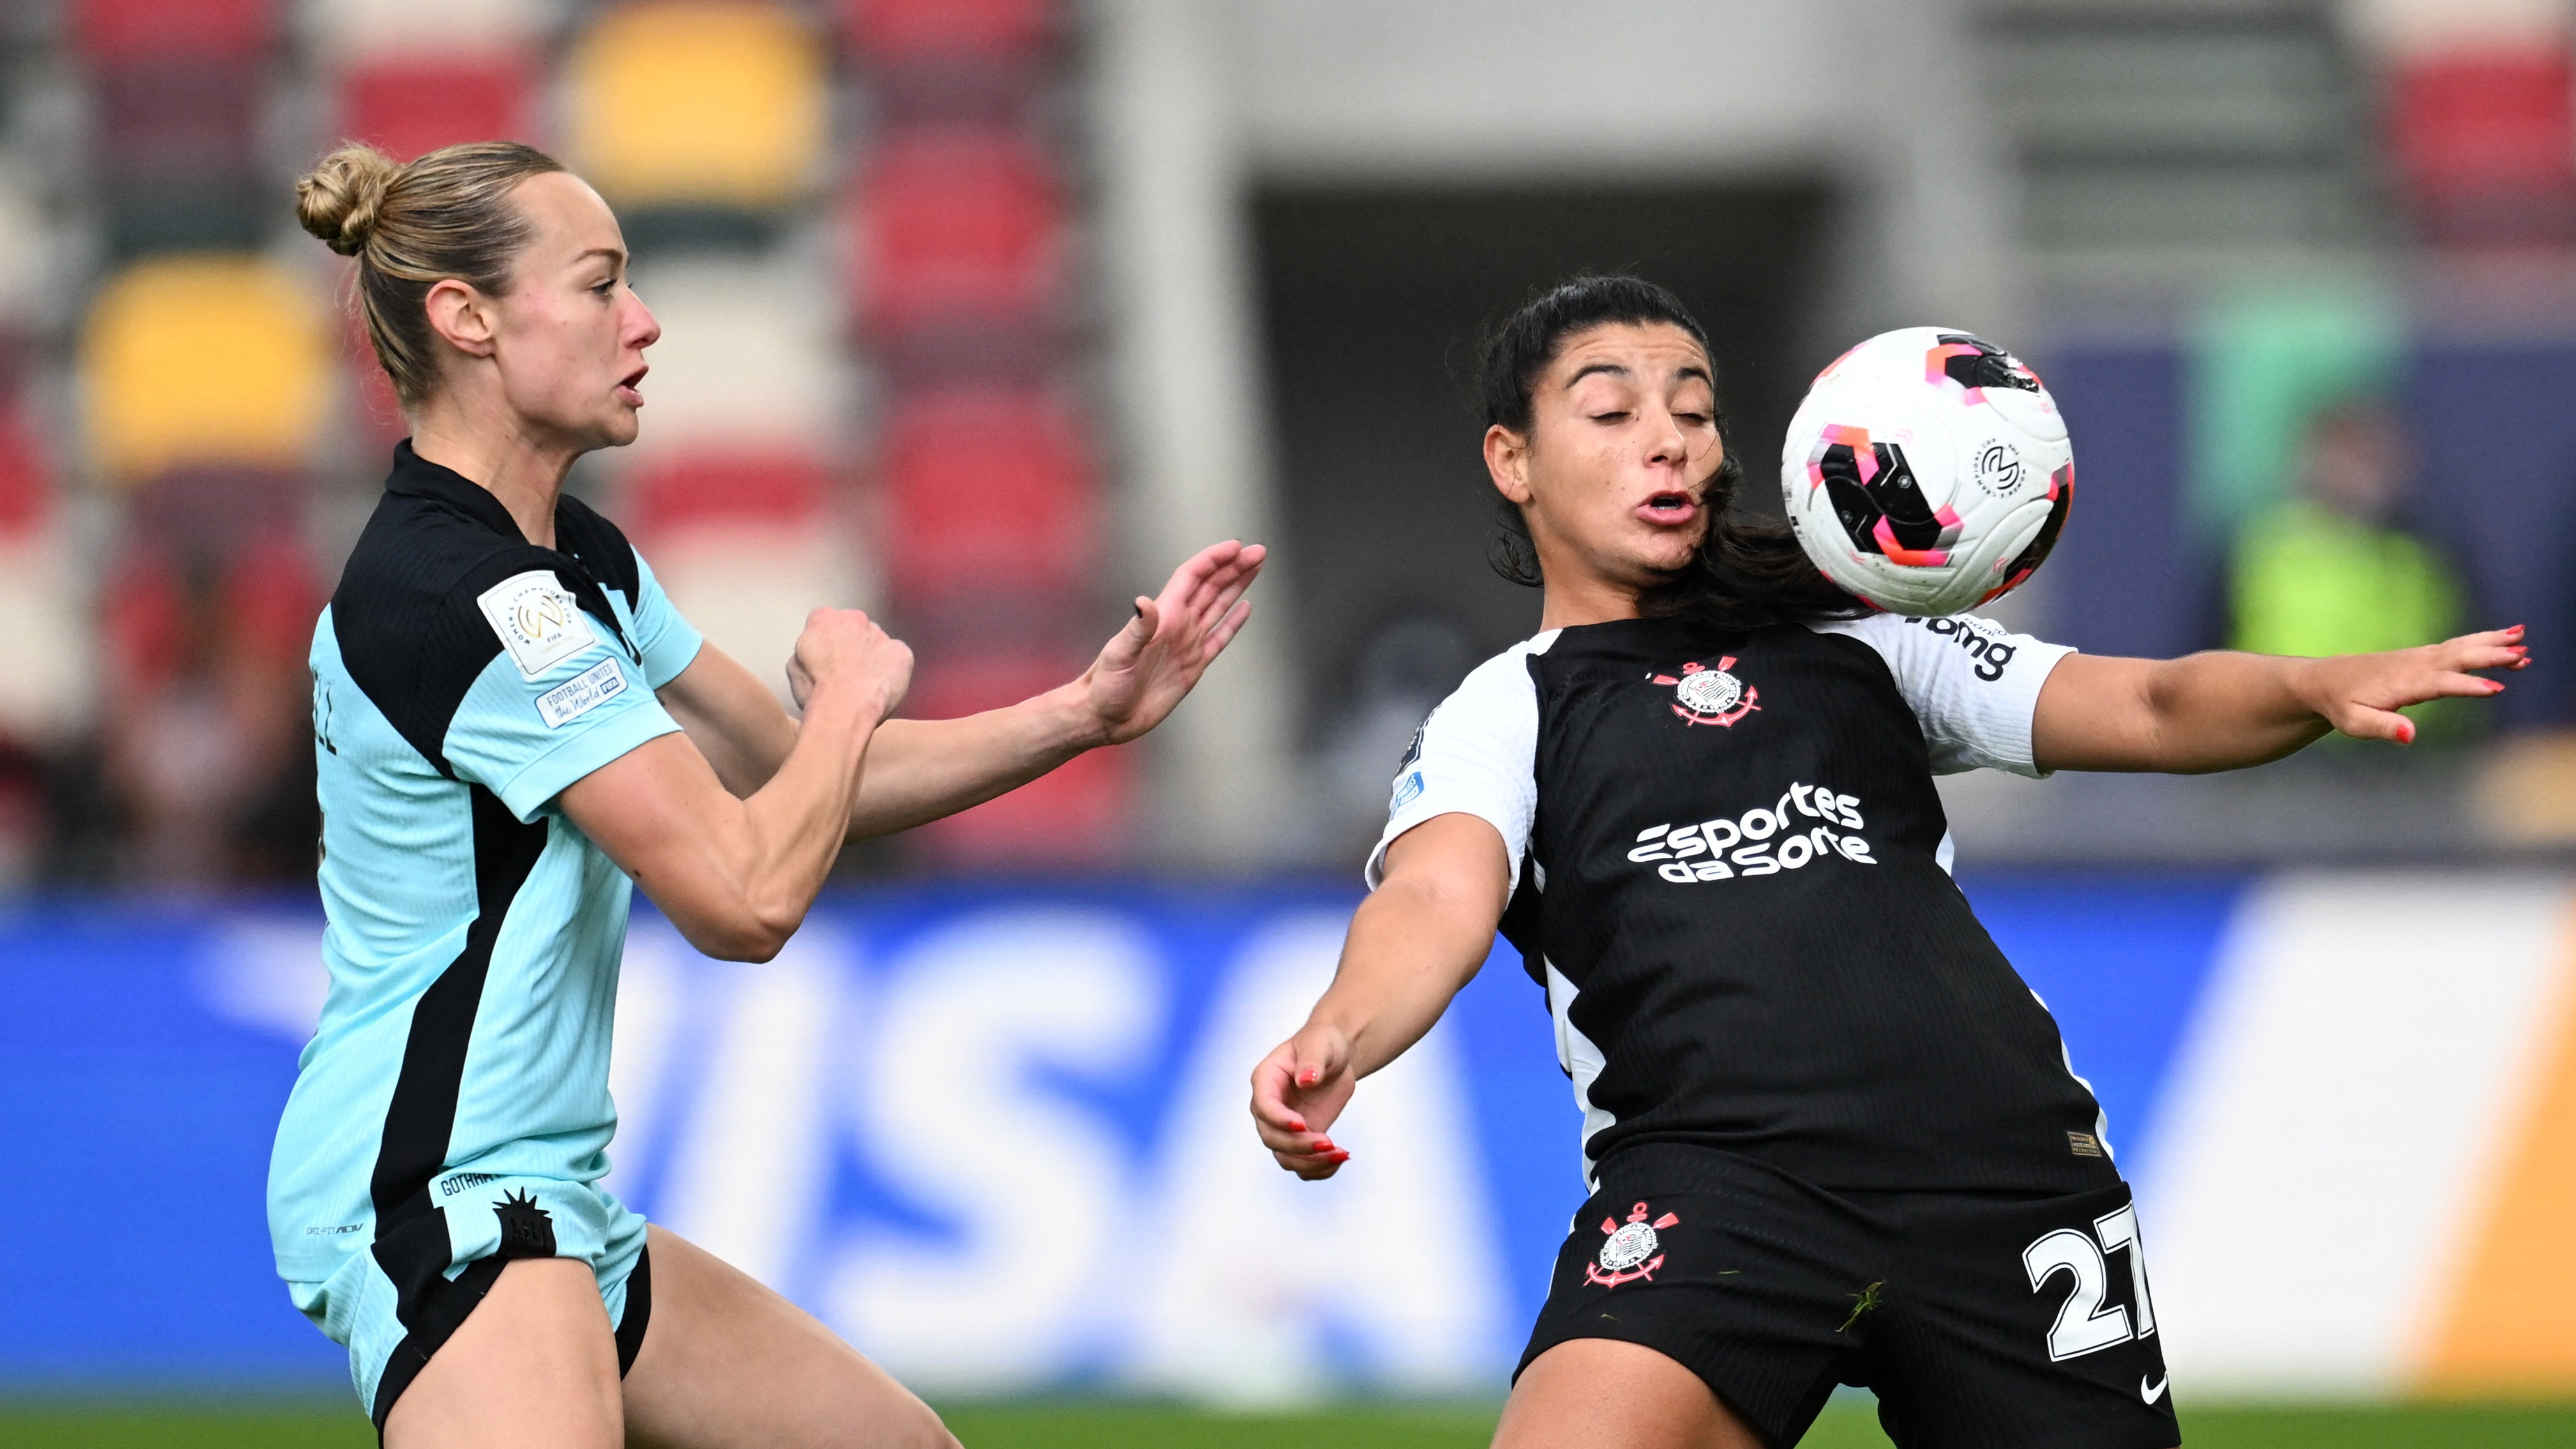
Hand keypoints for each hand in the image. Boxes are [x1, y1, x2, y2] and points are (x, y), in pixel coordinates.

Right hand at [787, 607, 912, 720]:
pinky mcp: (902, 652)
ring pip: (877, 643)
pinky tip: (881, 686)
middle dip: (852, 645)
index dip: (827, 642)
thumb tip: (816, 653)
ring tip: (864, 684)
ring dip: (872, 657)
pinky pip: (898, 658)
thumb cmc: (816, 691)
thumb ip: (808, 649)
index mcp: (824, 618)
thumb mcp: (795, 667)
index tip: (827, 659)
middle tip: (847, 672)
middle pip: (854, 628)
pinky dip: (892, 670)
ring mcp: (881, 634)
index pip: (825, 621)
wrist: (845, 708)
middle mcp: (855, 618)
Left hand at [1074, 540, 1264, 746]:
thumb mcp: (1119, 655)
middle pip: (1211, 586)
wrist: (1107, 717)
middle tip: (1259, 551)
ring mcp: (1187, 644)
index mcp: (1164, 616)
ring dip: (1236, 586)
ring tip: (1256, 567)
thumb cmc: (1107, 686)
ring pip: (1218, 606)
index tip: (1236, 547)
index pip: (1193, 577)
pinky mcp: (1193, 666)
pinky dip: (1233, 622)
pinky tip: (1245, 607)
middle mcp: (1178, 625)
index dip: (1213, 560)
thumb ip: (1138, 629)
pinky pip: (1219, 638)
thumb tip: (1143, 602)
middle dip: (1234, 567)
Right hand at [1250, 1022, 1356, 1179]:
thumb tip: (1305, 1080)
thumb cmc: (1323, 1043)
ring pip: (1285, 1158)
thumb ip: (1311, 1060)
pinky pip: (1303, 1165)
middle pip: (1271, 1138)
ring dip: (1311, 1163)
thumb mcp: (1320, 1044)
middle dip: (1299, 1145)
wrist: (1335, 1058)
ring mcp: (1283, 1127)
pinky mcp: (1301, 1139)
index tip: (1303, 1124)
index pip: (1263, 1107)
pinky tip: (1341, 1158)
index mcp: (1266, 1080)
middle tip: (1329, 1142)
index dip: (1279, 1120)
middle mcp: (1269, 1108)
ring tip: (1340, 1153)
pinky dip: (1320, 1169)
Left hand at [2295, 624, 2527, 744]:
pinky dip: (2481, 640)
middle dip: (2490, 656)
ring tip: (2522, 638)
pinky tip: (2504, 637)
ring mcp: (2420, 657)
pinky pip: (2457, 646)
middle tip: (2523, 654)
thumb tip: (2409, 736)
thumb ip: (2383, 728)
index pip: (2441, 684)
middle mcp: (2415, 665)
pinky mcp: (2422, 656)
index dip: (2467, 686)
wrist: (2324, 680)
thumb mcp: (2354, 723)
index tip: (2496, 687)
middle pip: (2458, 658)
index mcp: (2404, 683)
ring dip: (2492, 643)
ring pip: (2461, 647)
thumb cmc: (2341, 705)